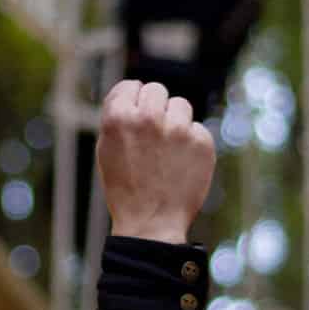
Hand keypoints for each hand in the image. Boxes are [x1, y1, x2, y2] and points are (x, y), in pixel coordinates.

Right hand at [97, 81, 214, 244]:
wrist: (152, 224)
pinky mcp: (202, 141)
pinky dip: (191, 144)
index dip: (133, 102)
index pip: (132, 86)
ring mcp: (178, 129)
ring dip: (175, 122)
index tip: (136, 118)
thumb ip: (120, 115)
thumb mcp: (107, 149)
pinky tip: (181, 165)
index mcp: (119, 117)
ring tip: (167, 152)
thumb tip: (137, 90)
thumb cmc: (125, 187)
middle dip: (156, 108)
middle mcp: (148, 117)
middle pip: (157, 90)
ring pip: (180, 106)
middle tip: (152, 136)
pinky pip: (197, 129)